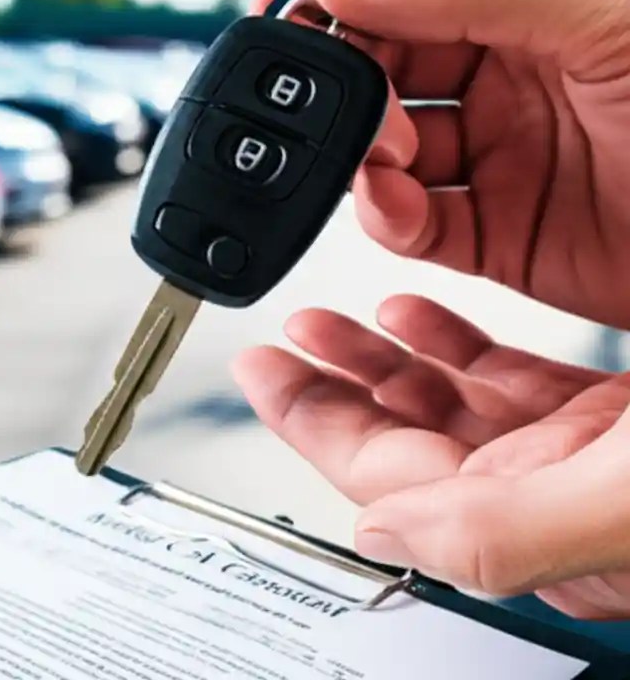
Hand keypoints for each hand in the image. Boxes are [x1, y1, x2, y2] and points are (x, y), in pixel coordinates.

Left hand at [233, 295, 629, 617]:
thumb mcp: (621, 505)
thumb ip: (500, 532)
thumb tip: (380, 535)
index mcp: (546, 538)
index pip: (390, 488)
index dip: (313, 429)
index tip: (259, 379)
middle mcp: (553, 503)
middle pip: (405, 444)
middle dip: (329, 393)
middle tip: (274, 350)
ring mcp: (581, 455)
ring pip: (449, 405)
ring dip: (379, 360)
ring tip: (323, 323)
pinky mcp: (614, 412)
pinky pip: (510, 376)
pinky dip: (453, 343)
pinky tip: (413, 315)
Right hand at [253, 0, 629, 329]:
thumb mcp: (610, 20)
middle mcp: (505, 69)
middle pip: (378, 63)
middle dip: (345, 80)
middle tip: (346, 97)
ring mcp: (499, 152)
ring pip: (384, 147)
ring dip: (365, 154)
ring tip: (391, 156)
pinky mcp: (498, 232)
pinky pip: (412, 224)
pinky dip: (389, 217)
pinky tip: (403, 206)